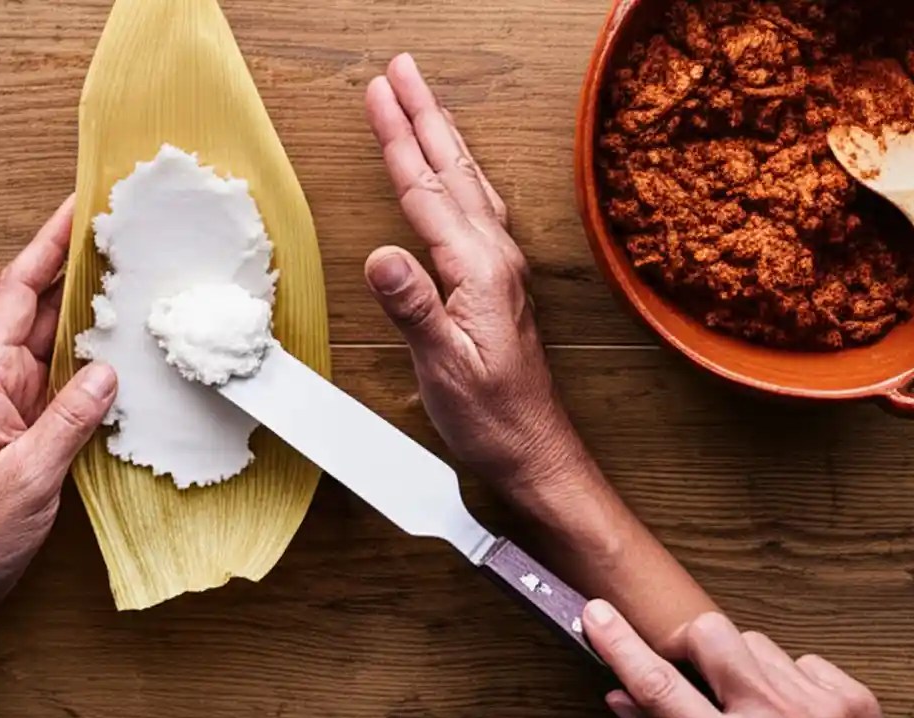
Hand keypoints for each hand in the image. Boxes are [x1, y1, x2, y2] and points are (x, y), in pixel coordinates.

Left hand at [0, 194, 117, 618]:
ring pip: (54, 338)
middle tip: (118, 229)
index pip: (17, 292)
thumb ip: (69, 420)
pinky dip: (92, 354)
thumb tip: (107, 371)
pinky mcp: (30, 426)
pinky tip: (122, 346)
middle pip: (39, 304)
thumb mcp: (26, 477)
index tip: (76, 206)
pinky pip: (64, 376)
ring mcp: (14, 402)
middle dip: (74, 262)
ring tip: (128, 273)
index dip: (46, 245)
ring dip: (87, 305)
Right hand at [363, 54, 578, 485]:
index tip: (379, 96)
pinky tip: (454, 172)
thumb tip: (383, 256)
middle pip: (452, 170)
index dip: (400, 140)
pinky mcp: (496, 284)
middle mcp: (495, 259)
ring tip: (420, 101)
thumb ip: (415, 308)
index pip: (429, 191)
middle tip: (399, 71)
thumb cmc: (492, 418)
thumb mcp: (445, 368)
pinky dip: (457, 175)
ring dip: (442, 137)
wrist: (534, 451)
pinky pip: (475, 208)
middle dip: (422, 115)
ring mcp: (499, 268)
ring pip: (467, 183)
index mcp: (480, 271)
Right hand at [583, 600, 882, 717]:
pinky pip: (803, 659)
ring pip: (755, 641)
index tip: (596, 616)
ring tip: (753, 704)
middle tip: (695, 671)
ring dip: (744, 666)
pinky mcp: (852, 699)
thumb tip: (620, 696)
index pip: (658, 685)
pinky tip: (792, 710)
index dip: (621, 646)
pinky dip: (791, 679)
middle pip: (708, 637)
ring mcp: (815, 706)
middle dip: (694, 647)